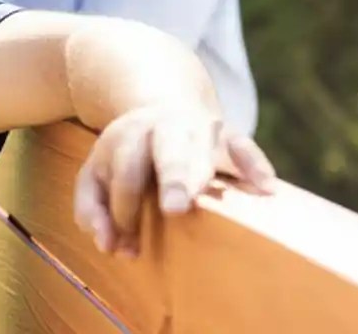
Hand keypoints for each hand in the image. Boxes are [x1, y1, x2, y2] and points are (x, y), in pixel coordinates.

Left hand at [73, 105, 275, 257]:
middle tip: (173, 208)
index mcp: (128, 137)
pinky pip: (243, 145)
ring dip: (203, 174)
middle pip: (168, 151)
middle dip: (171, 178)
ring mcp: (198, 129)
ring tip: (206, 198)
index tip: (126, 246)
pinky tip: (266, 186)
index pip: (126, 175)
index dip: (124, 212)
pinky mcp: (227, 135)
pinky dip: (254, 163)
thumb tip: (107, 245)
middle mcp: (164, 128)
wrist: (159, 110)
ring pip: (203, 149)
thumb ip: (91, 210)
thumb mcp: (96, 175)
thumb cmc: (125, 158)